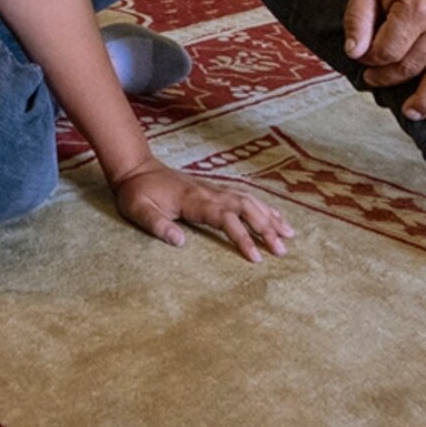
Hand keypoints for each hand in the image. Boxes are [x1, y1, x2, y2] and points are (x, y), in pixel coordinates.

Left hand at [110, 163, 294, 260]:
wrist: (137, 168)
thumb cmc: (136, 193)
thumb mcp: (138, 210)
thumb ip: (157, 225)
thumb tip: (180, 242)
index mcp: (194, 199)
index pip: (225, 218)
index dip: (243, 237)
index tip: (256, 258)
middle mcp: (209, 192)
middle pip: (246, 207)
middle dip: (266, 228)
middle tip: (282, 251)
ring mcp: (214, 189)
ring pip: (249, 200)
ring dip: (270, 216)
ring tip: (289, 235)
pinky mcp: (214, 190)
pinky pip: (244, 196)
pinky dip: (263, 206)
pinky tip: (275, 217)